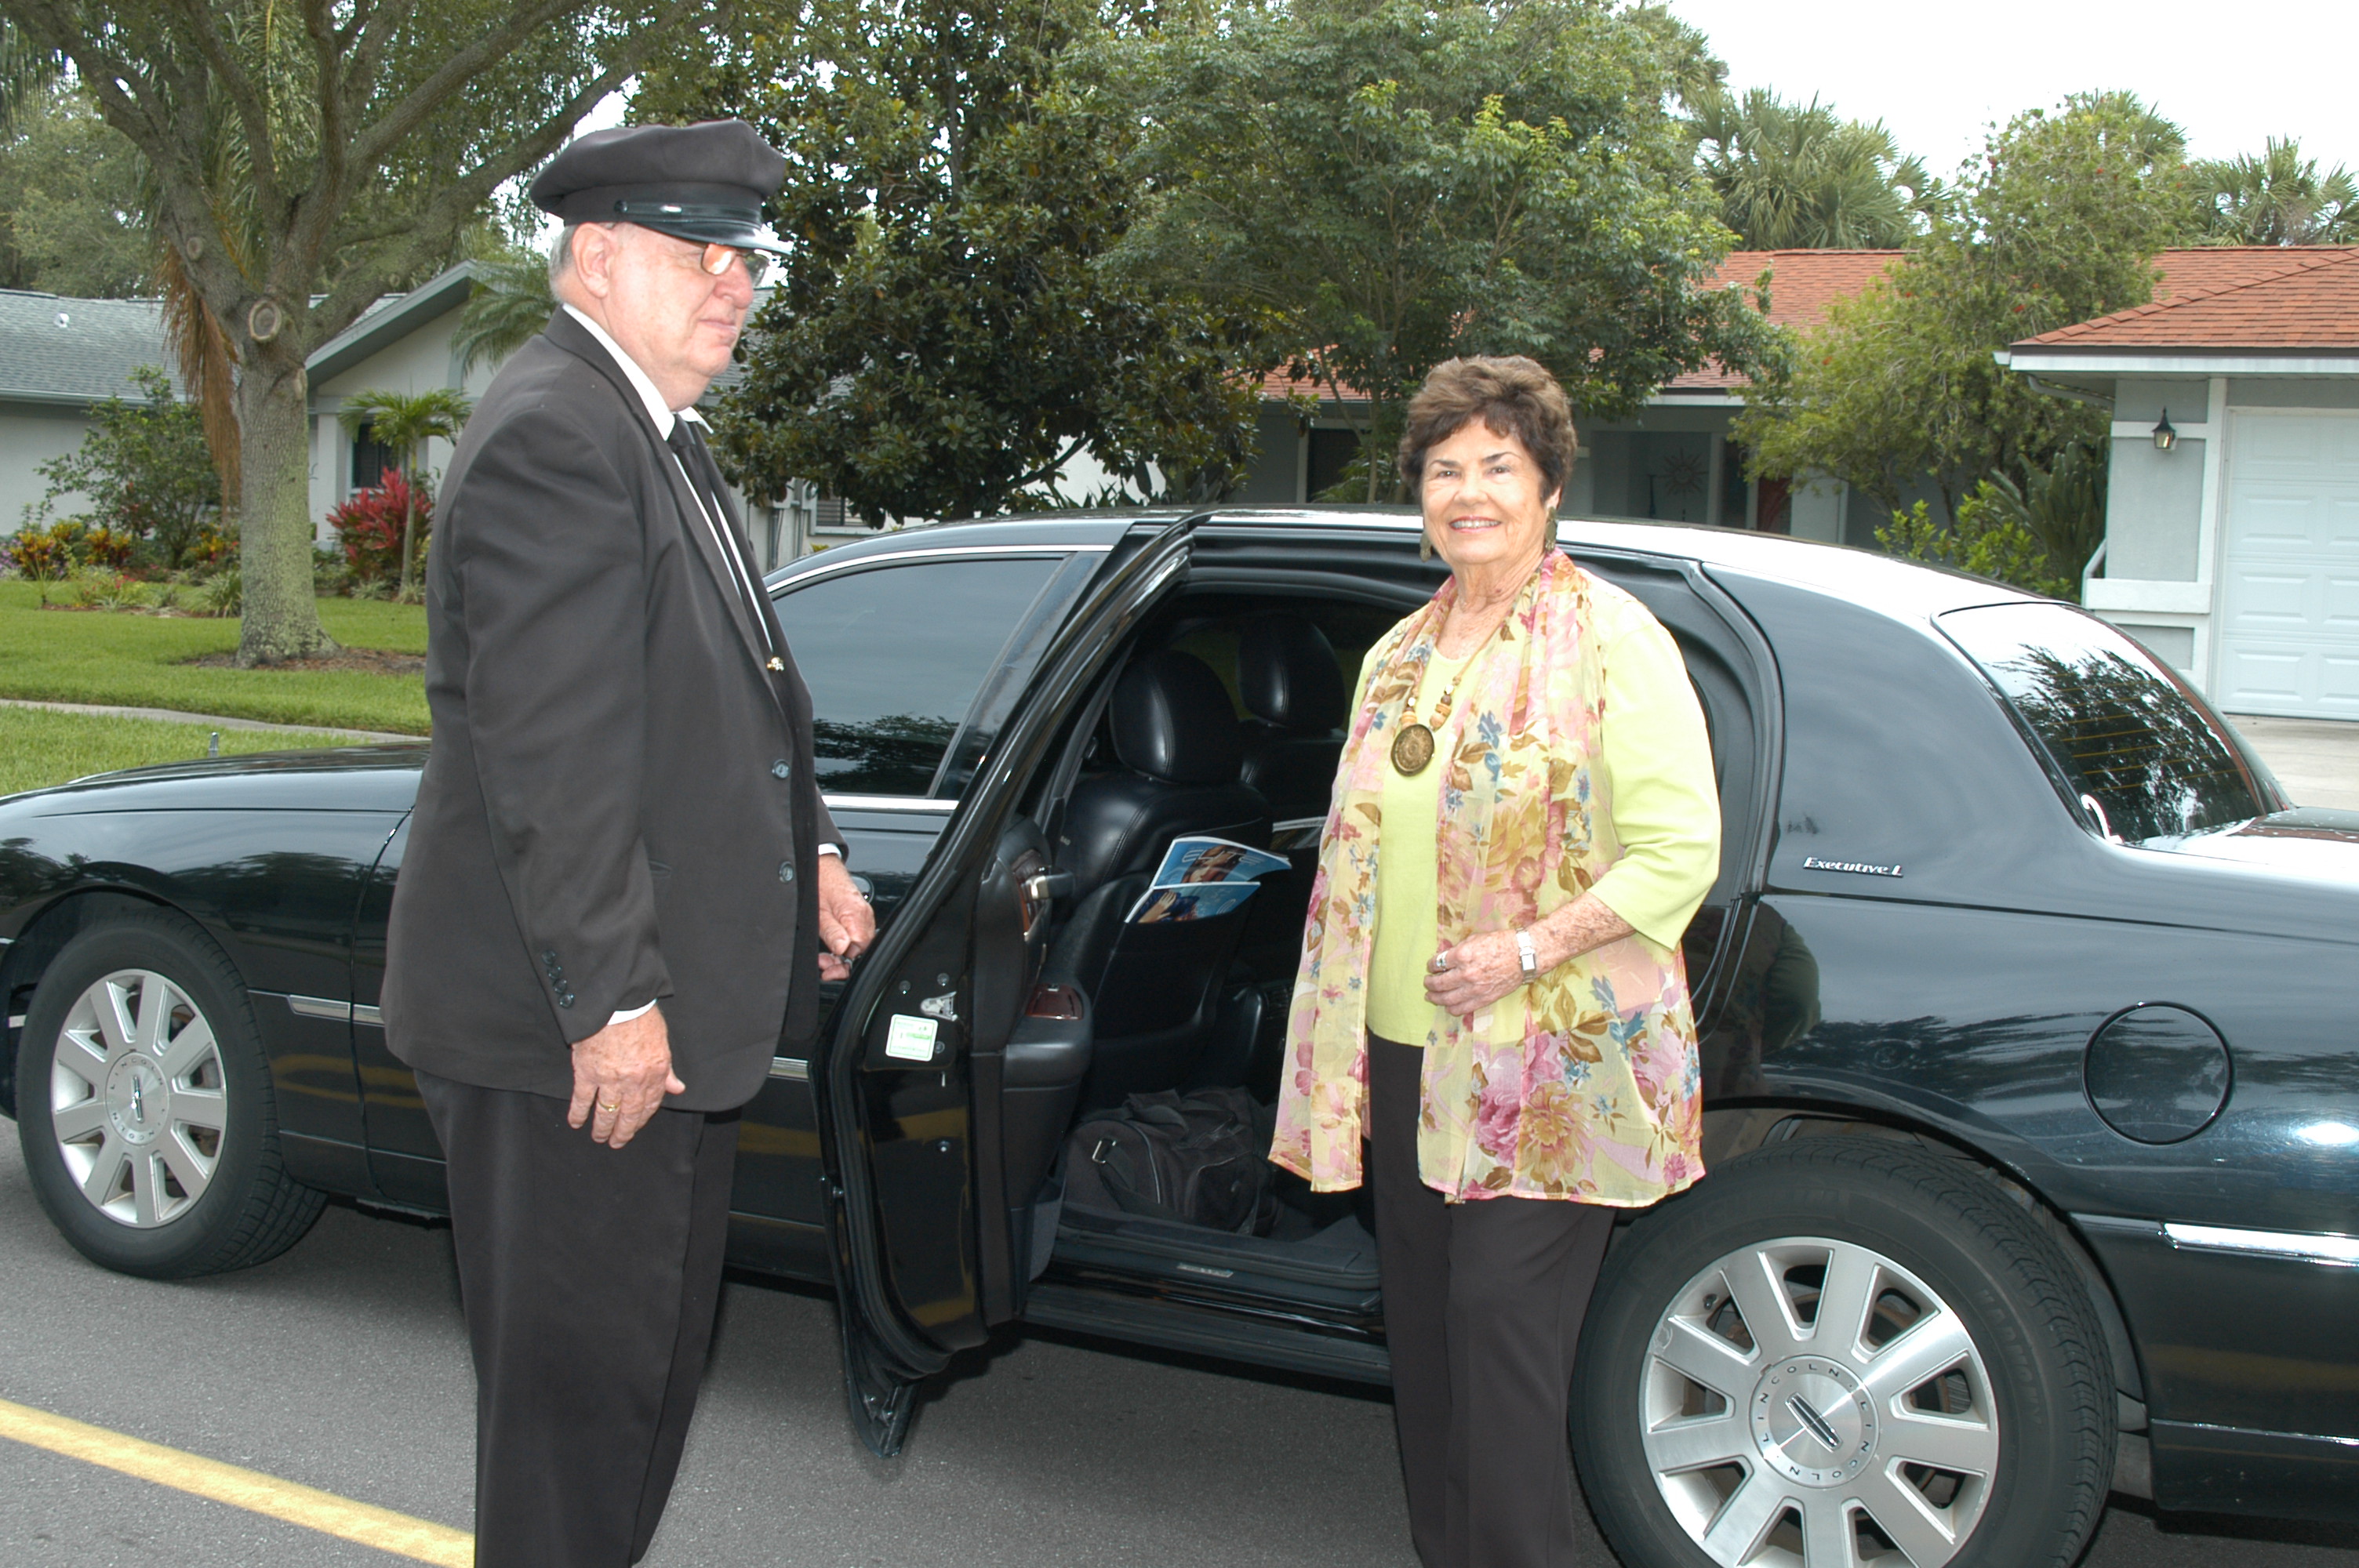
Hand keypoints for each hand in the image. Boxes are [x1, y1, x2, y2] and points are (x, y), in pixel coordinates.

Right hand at [568, 1008, 684, 1147]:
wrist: (618, 1003)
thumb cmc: (641, 1017)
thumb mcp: (662, 1042)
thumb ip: (668, 1069)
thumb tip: (677, 1088)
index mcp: (656, 1072)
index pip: (651, 1104)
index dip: (642, 1119)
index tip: (636, 1127)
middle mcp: (634, 1081)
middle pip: (629, 1114)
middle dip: (623, 1132)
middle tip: (616, 1142)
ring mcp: (610, 1079)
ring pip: (606, 1111)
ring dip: (602, 1128)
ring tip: (599, 1137)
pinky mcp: (587, 1073)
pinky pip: (582, 1099)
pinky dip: (577, 1113)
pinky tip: (575, 1122)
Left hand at [815, 853, 874, 982]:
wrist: (821, 865)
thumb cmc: (818, 884)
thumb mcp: (818, 912)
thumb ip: (832, 932)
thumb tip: (842, 949)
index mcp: (856, 916)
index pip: (859, 951)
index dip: (843, 964)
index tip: (827, 969)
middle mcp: (864, 916)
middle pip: (861, 951)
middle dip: (842, 963)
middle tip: (823, 965)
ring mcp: (863, 915)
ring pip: (859, 945)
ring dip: (842, 955)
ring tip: (824, 957)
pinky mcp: (858, 914)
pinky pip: (857, 935)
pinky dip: (845, 944)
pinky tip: (832, 946)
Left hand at [1424, 930, 1526, 1023]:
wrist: (1524, 956)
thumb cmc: (1501, 943)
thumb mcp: (1475, 939)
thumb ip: (1459, 949)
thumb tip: (1445, 958)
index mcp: (1463, 955)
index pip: (1437, 963)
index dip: (1431, 965)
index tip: (1431, 966)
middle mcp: (1466, 973)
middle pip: (1439, 983)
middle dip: (1429, 983)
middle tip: (1427, 982)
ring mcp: (1475, 988)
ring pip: (1447, 999)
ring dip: (1435, 998)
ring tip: (1430, 996)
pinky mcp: (1483, 999)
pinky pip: (1462, 1008)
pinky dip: (1451, 1008)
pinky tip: (1447, 1006)